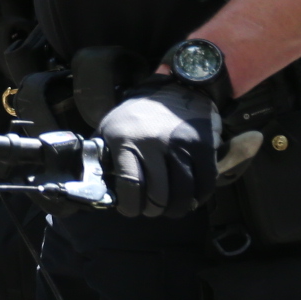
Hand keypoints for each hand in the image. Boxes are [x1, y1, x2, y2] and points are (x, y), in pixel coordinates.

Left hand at [96, 80, 219, 218]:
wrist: (173, 89)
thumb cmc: (136, 116)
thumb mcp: (109, 130)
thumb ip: (101, 157)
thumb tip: (95, 187)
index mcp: (126, 140)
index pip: (130, 185)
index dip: (130, 205)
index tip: (130, 209)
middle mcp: (154, 143)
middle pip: (158, 194)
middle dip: (152, 209)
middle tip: (150, 210)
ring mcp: (181, 144)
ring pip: (182, 192)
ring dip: (175, 208)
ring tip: (169, 208)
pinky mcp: (203, 146)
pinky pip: (205, 182)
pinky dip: (198, 197)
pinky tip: (189, 199)